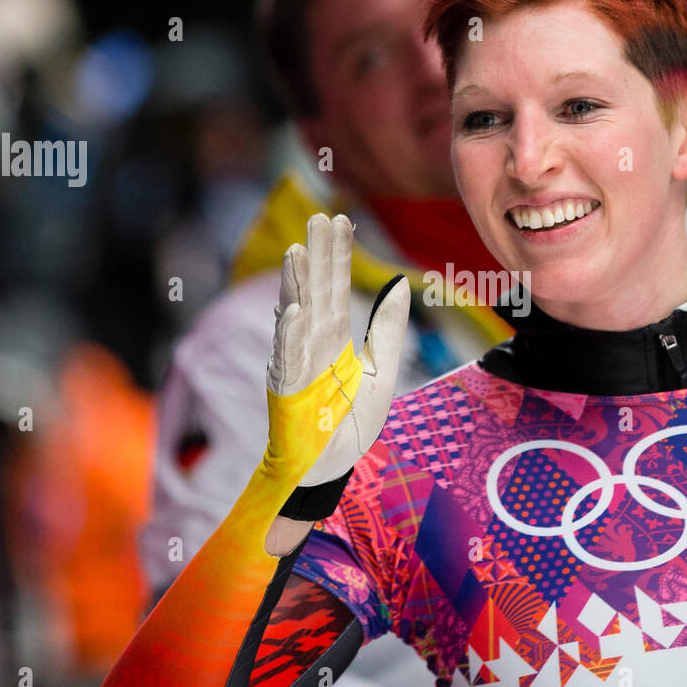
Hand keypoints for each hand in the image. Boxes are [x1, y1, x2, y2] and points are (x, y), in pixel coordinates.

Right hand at [267, 212, 410, 487]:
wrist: (330, 469)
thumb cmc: (349, 424)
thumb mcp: (381, 371)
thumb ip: (388, 329)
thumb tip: (401, 284)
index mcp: (332, 339)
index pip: (335, 288)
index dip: (338, 255)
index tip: (341, 219)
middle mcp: (309, 345)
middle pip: (316, 292)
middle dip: (318, 256)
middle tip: (320, 217)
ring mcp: (295, 365)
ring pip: (296, 317)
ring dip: (296, 285)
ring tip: (298, 251)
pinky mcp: (285, 390)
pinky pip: (287, 358)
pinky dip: (289, 334)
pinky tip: (293, 308)